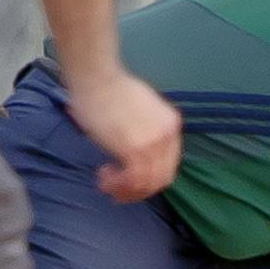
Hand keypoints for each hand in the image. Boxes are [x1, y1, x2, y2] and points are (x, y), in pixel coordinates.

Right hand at [67, 70, 181, 202]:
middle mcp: (167, 137)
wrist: (97, 76)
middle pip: (161, 178)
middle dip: (139, 190)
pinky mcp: (134, 151)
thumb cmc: (110, 88)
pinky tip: (105, 177)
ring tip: (107, 185)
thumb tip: (138, 149)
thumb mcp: (142, 110)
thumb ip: (148, 130)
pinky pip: (134, 180)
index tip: (132, 180)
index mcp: (172, 127)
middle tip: (119, 192)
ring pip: (147, 183)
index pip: (169, 164)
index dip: (151, 177)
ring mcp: (153, 145)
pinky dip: (119, 185)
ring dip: (126, 190)